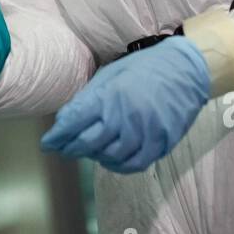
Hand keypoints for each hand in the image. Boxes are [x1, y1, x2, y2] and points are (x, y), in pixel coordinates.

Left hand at [41, 35, 210, 172]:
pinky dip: (118, 166)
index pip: (75, 123)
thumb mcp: (110, 74)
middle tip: (62, 149)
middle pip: (88, 144)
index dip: (57, 137)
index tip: (47, 144)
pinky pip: (134, 164)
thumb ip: (87, 98)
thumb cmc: (144, 68)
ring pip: (110, 157)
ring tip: (86, 152)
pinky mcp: (161, 143)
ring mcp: (145, 132)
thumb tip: (64, 120)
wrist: (186, 69)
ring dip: (93, 157)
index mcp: (110, 96)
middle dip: (70, 148)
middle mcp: (126, 117)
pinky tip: (110, 159)